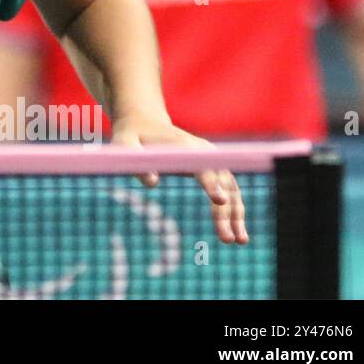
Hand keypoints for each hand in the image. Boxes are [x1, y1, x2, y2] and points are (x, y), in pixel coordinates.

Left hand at [111, 111, 248, 244]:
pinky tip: (237, 231)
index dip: (211, 184)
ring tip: (240, 241)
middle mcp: (203, 151)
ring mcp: (210, 159)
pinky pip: (229, 190)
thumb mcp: (124, 143)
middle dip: (226, 211)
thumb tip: (152, 183)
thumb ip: (135, 161)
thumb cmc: (131, 134)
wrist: (144, 121)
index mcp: (183, 145)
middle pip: (222, 182)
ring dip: (236, 214)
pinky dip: (234, 209)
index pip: (202, 167)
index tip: (219, 201)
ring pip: (231, 188)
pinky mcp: (211, 167)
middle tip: (226, 239)